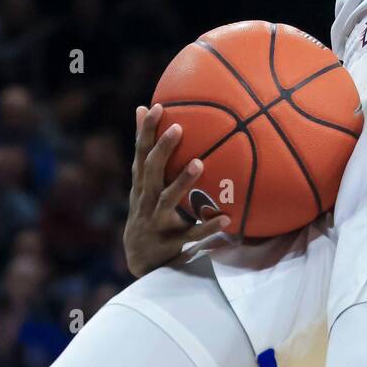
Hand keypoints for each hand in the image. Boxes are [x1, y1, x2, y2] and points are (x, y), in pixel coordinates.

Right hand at [124, 103, 229, 278]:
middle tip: (178, 128)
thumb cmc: (146, 210)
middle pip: (150, 171)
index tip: (155, 107)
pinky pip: (192, 234)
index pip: (140, 153)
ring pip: (168, 199)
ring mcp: (156, 221)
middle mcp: (145, 200)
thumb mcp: (142, 183)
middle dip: (162, 149)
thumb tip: (141, 109)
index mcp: (141, 185)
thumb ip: (146, 152)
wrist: (140, 259)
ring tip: (199, 163)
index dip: (146, 131)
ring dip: (182, 182)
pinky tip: (226, 218)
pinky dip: (207, 226)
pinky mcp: (171, 242)